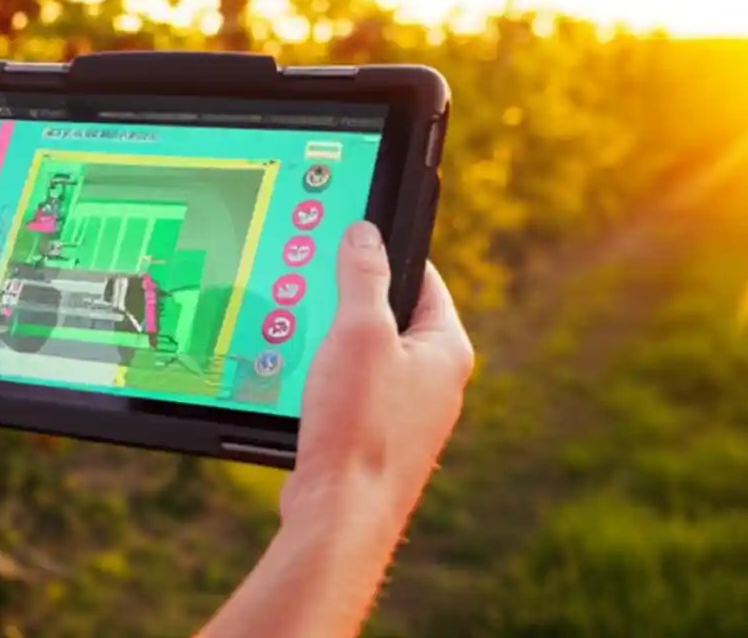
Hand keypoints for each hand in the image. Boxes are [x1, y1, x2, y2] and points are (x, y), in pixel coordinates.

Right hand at [202, 221, 472, 637]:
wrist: (342, 512)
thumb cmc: (360, 424)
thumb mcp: (359, 331)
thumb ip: (362, 277)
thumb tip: (365, 234)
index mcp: (447, 350)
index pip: (423, 279)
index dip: (385, 254)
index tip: (353, 238)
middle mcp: (436, 383)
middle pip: (391, 318)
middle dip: (350, 303)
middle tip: (314, 290)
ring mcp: (407, 415)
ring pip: (366, 359)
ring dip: (332, 346)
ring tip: (303, 342)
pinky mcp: (375, 440)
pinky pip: (350, 394)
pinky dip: (324, 383)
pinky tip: (299, 386)